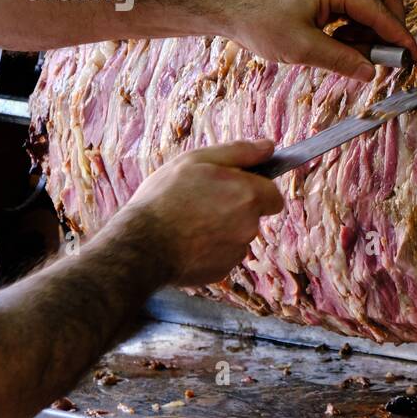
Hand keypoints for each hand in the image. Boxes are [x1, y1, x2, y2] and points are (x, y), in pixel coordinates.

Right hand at [110, 140, 284, 286]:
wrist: (141, 245)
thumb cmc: (166, 197)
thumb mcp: (197, 160)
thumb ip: (239, 152)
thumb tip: (269, 147)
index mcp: (249, 196)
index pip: (274, 196)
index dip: (256, 190)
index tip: (233, 188)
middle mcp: (250, 226)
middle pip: (254, 216)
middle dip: (235, 209)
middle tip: (201, 202)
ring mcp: (236, 251)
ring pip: (237, 236)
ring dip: (221, 230)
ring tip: (188, 222)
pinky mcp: (221, 270)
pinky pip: (222, 256)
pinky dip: (209, 250)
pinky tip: (186, 242)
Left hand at [226, 0, 416, 80]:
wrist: (227, 4)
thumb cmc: (257, 20)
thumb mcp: (301, 48)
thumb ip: (341, 60)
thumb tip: (369, 71)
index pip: (379, 11)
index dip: (399, 36)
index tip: (413, 54)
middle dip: (390, 24)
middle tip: (386, 52)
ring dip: (370, 26)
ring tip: (354, 50)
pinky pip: (351, 0)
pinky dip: (354, 21)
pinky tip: (340, 40)